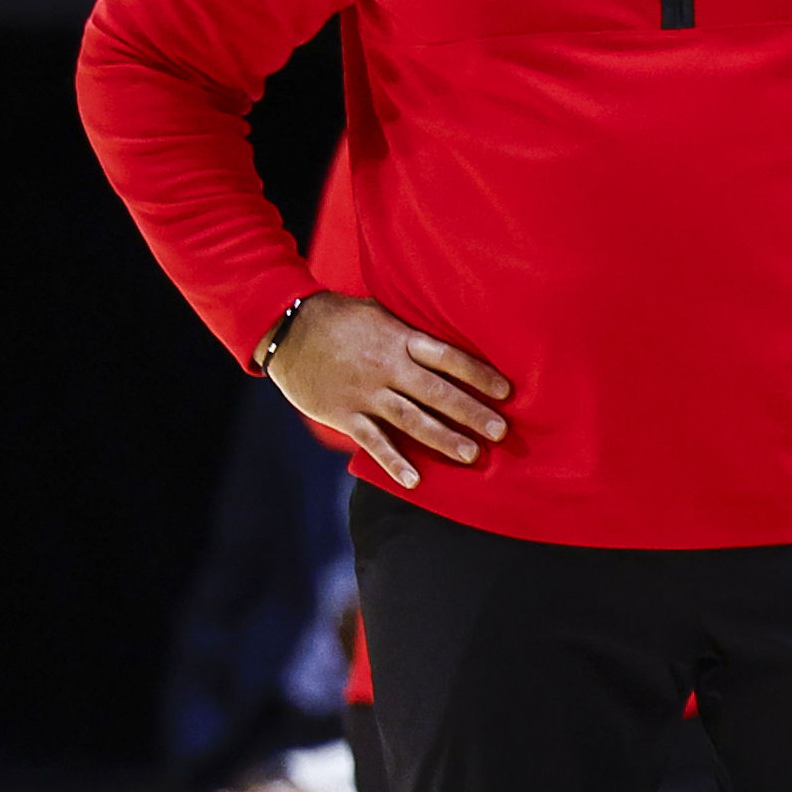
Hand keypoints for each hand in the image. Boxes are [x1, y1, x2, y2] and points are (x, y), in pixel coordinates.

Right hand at [268, 293, 509, 488]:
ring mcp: (365, 392)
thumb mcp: (381, 312)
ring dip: (443, 438)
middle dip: (470, 412)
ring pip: (411, 419)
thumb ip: (411, 331)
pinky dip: (393, 461)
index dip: (478, 374)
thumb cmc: (339, 317)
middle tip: (501, 431)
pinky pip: (372, 440)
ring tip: (473, 455)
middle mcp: (387, 367)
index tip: (506, 391)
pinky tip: (414, 479)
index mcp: (400, 340)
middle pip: (436, 392)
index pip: (448, 358)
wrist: (285, 328)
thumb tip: (450, 338)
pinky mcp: (344, 413)